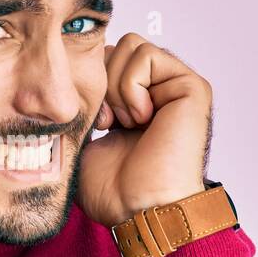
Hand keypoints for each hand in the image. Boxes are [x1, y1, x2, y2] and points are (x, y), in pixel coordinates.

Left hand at [78, 33, 211, 225]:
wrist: (139, 210)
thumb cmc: (115, 191)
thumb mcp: (84, 139)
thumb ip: (84, 104)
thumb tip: (66, 79)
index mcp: (138, 103)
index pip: (106, 61)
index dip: (92, 85)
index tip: (96, 123)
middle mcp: (160, 91)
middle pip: (117, 47)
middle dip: (103, 82)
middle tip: (109, 122)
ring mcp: (177, 87)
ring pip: (131, 46)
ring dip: (117, 87)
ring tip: (126, 122)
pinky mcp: (191, 86)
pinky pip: (147, 55)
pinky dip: (132, 87)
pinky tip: (140, 119)